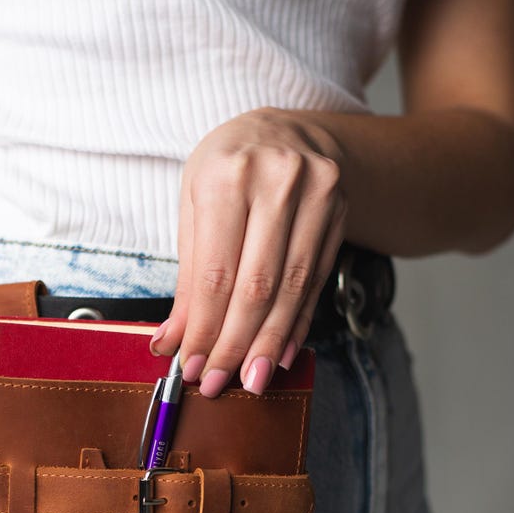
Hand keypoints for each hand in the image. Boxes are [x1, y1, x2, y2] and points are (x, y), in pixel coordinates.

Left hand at [150, 107, 347, 396]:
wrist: (289, 130)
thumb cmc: (229, 168)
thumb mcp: (194, 206)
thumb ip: (188, 276)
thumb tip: (173, 341)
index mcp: (227, 175)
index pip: (216, 274)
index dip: (205, 329)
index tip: (192, 366)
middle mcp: (278, 181)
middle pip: (256, 286)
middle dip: (235, 344)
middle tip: (219, 383)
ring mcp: (317, 195)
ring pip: (292, 289)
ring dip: (269, 343)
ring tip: (252, 380)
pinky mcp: (340, 213)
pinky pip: (316, 282)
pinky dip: (296, 323)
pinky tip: (281, 352)